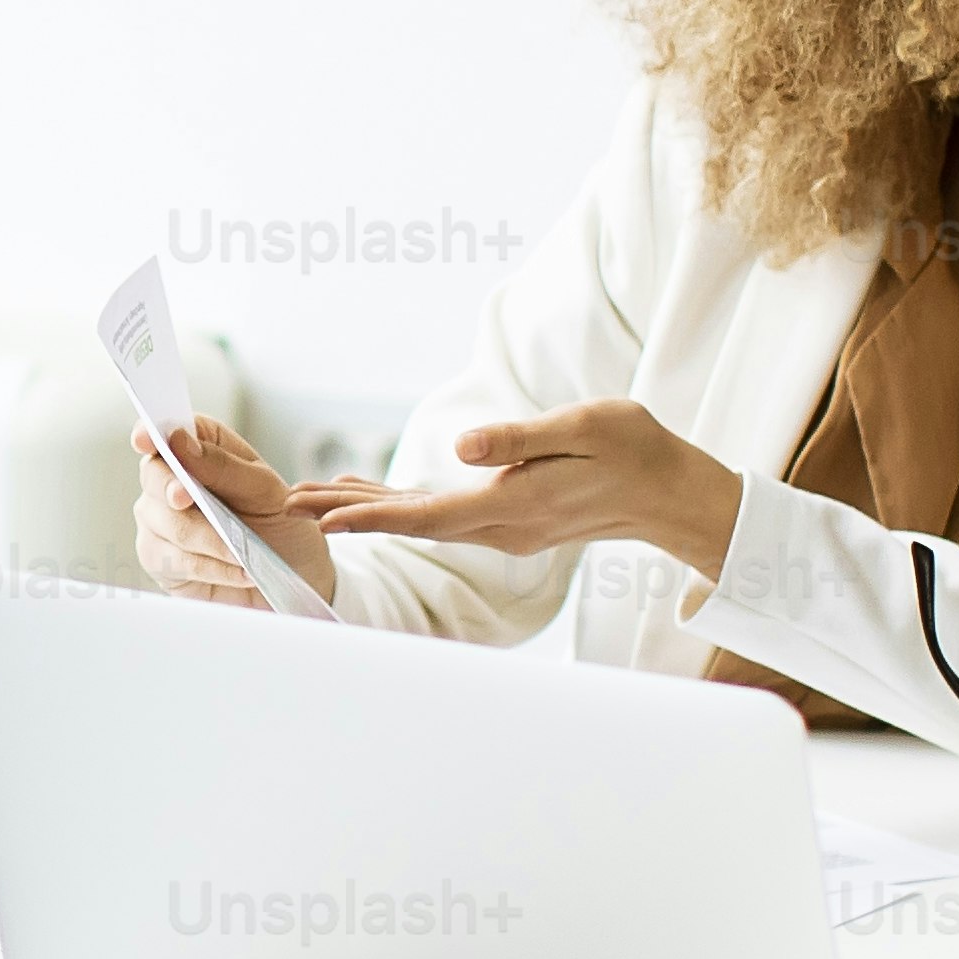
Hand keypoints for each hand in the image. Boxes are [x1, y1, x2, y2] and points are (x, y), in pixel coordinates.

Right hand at [132, 417, 338, 606]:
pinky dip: (212, 567)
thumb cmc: (280, 526)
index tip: (146, 438)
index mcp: (199, 450)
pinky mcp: (161, 561)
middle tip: (187, 497)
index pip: (166, 432)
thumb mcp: (265, 491)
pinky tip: (240, 571)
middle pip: (154, 477)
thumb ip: (224, 465)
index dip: (151, 433)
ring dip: (208, 539)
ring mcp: (160, 522)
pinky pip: (175, 561)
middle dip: (172, 488)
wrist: (294, 576)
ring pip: (166, 523)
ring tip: (244, 552)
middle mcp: (171, 482)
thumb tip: (180, 442)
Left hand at [325, 398, 738, 575]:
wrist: (673, 494)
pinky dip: (401, 506)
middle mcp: (501, 526)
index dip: (369, 514)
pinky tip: (374, 497)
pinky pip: (442, 516)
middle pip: (411, 522)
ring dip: (369, 510)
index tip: (318, 516)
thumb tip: (461, 448)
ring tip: (313, 500)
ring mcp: (505, 528)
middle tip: (285, 506)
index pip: (426, 514)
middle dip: (348, 514)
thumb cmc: (634, 451)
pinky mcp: (511, 520)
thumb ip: (519, 440)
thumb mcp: (582, 429)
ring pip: (423, 520)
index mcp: (513, 505)